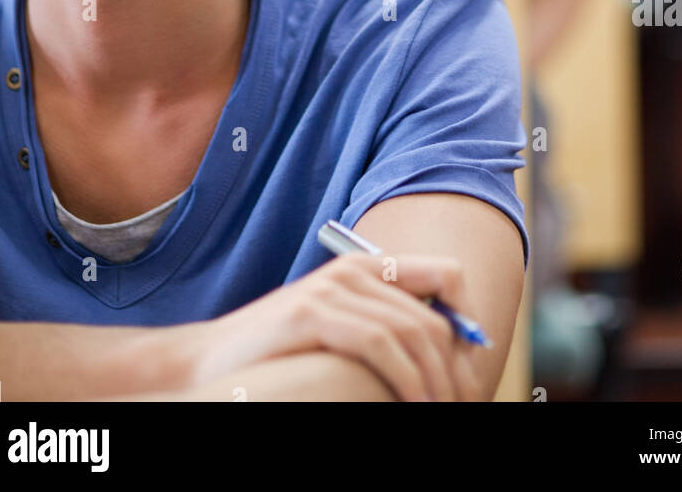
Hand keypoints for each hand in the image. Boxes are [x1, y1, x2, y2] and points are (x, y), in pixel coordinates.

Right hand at [188, 251, 484, 400]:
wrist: (209, 363)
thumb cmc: (282, 356)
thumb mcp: (342, 331)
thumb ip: (386, 328)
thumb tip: (448, 356)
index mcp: (367, 269)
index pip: (446, 275)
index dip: (469, 319)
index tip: (472, 365)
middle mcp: (352, 271)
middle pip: (432, 314)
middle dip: (456, 367)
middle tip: (463, 404)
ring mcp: (330, 290)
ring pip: (410, 329)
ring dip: (435, 379)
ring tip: (439, 411)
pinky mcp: (310, 314)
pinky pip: (377, 341)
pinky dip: (405, 375)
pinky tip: (413, 402)